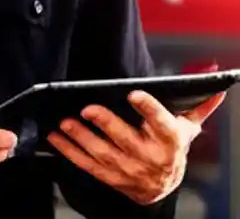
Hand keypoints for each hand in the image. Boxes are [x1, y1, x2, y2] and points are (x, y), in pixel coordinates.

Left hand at [47, 90, 227, 204]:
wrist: (163, 186)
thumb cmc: (171, 149)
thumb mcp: (186, 127)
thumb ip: (197, 105)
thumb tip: (214, 82)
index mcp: (169, 140)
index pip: (161, 123)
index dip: (148, 109)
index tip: (133, 93)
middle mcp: (149, 156)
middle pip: (127, 139)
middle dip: (106, 123)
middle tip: (87, 108)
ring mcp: (129, 169)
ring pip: (103, 154)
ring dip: (82, 138)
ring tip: (66, 122)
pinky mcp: (110, 177)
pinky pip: (87, 165)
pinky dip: (69, 151)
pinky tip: (55, 137)